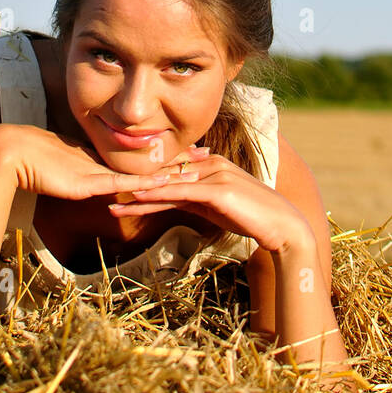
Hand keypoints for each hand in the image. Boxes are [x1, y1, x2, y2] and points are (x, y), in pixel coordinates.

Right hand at [0, 122, 200, 203]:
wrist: (9, 155)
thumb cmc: (29, 163)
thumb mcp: (60, 172)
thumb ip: (76, 178)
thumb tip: (89, 187)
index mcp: (100, 159)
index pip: (140, 157)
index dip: (164, 154)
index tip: (188, 151)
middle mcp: (104, 161)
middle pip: (150, 160)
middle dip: (179, 158)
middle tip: (207, 153)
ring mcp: (99, 169)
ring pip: (144, 170)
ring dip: (171, 171)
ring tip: (199, 167)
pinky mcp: (90, 181)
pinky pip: (124, 184)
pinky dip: (146, 184)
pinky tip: (166, 184)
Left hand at [109, 147, 316, 254]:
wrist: (283, 227)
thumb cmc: (254, 218)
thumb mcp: (220, 207)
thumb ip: (199, 199)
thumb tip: (177, 200)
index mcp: (213, 166)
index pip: (173, 172)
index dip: (147, 180)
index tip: (122, 188)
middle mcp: (212, 165)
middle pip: (166, 175)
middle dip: (137, 184)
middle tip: (108, 192)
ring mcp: (215, 175)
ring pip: (168, 183)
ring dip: (139, 192)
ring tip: (113, 201)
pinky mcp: (217, 190)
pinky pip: (180, 192)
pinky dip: (157, 195)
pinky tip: (137, 199)